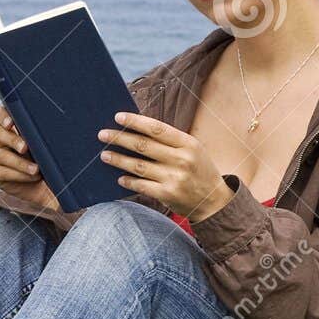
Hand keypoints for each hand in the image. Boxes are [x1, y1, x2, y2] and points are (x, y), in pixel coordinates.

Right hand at [0, 104, 59, 210]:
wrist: (50, 192)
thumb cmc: (57, 165)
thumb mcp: (61, 153)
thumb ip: (64, 140)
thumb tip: (88, 121)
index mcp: (15, 127)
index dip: (3, 115)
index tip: (13, 122)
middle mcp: (2, 139)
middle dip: (12, 138)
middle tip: (26, 147)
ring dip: (18, 160)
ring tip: (36, 169)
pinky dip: (16, 173)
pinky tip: (31, 176)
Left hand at [97, 112, 233, 222]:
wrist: (214, 201)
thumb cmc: (199, 170)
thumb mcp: (192, 149)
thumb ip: (169, 141)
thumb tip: (137, 129)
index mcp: (187, 143)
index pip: (156, 128)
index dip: (135, 122)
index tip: (118, 117)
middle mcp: (181, 159)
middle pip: (143, 145)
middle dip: (120, 138)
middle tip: (103, 134)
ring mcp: (174, 178)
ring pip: (139, 166)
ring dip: (119, 159)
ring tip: (105, 155)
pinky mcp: (168, 194)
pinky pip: (142, 185)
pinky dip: (128, 181)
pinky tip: (119, 178)